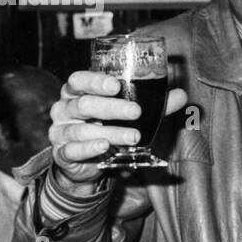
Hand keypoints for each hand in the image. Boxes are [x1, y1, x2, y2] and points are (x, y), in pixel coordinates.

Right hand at [49, 71, 187, 189]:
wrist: (86, 161)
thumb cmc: (106, 126)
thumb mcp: (128, 113)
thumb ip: (154, 105)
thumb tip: (181, 95)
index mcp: (77, 92)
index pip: (79, 80)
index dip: (95, 81)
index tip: (115, 85)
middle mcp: (64, 109)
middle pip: (84, 104)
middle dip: (112, 108)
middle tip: (136, 112)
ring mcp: (60, 131)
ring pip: (82, 129)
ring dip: (111, 132)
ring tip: (134, 136)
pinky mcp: (62, 153)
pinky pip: (72, 150)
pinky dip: (89, 148)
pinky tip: (104, 147)